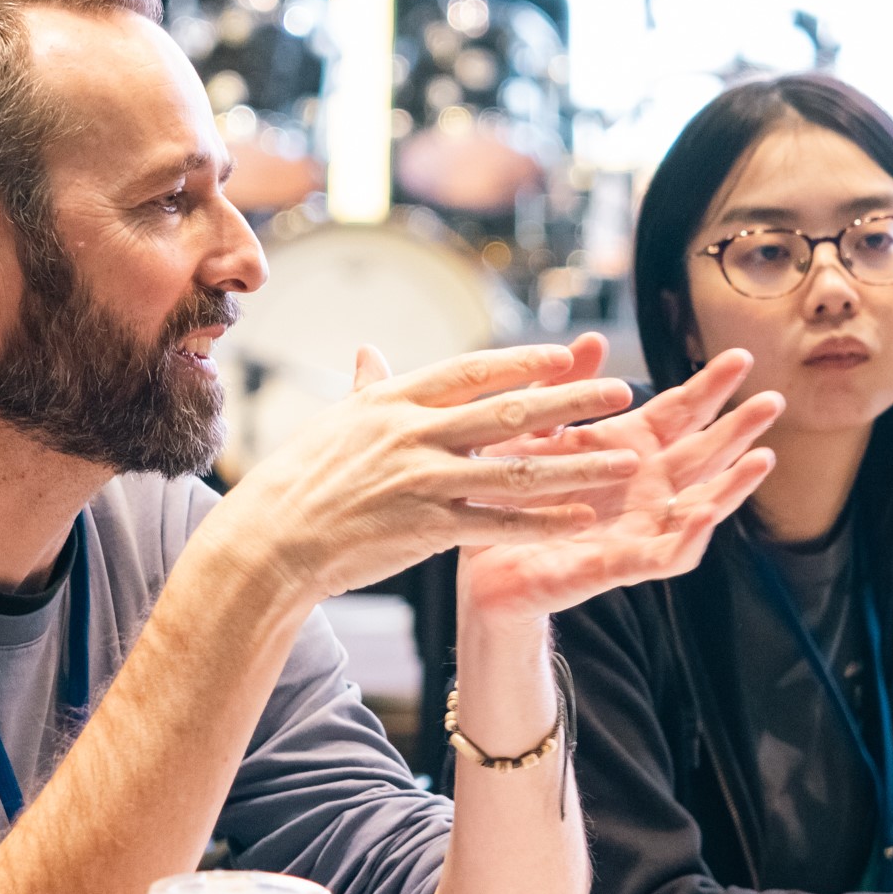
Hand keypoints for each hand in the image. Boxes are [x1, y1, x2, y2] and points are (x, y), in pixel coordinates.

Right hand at [208, 340, 652, 607]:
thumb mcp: (333, 422)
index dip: (524, 361)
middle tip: (620, 392)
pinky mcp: (426, 528)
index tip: (568, 356)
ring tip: (623, 461)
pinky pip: (499, 523)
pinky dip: (543, 522)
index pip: (472, 371)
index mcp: (393, 400)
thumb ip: (366, 388)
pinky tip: (581, 520)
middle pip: (509, 411)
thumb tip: (369, 353)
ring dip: (577, 464)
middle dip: (572, 402)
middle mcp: (412, 433)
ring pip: (517, 468)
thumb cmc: (297, 480)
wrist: (269, 541)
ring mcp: (421, 480)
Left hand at [458, 346, 781, 622]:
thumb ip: (565, 389)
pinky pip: (661, 554)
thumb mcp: (533, 432)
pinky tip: (705, 516)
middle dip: (737, 430)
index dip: (710, 388)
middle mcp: (642, 489)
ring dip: (732, 487)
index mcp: (626, 450)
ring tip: (762, 459)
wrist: (481, 559)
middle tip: (773, 400)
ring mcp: (636, 528)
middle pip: (702, 455)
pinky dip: (687, 538)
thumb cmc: (512, 495)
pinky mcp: (616, 566)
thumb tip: (594, 339)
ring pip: (699, 507)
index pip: (680, 414)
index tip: (741, 357)